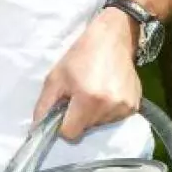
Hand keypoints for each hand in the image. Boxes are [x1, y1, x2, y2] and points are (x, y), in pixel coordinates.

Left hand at [31, 8, 142, 141]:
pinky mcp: (134, 105)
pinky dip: (108, 110)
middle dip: (79, 117)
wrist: (113, 38)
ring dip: (94, 114)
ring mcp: (124, 107)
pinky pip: (115, 118)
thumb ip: (44, 105)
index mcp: (87, 100)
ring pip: (101, 125)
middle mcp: (108, 107)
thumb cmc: (80, 56)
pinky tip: (108, 91)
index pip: (71, 133)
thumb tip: (37, 128)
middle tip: (80, 95)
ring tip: (95, 91)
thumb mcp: (55, 77)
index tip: (65, 111)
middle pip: (86, 129)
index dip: (64, 124)